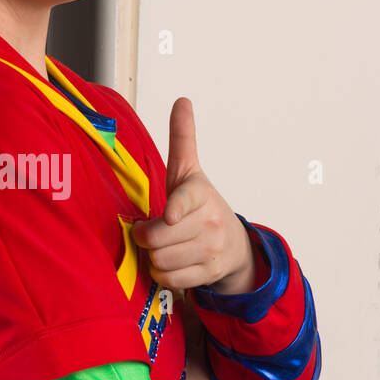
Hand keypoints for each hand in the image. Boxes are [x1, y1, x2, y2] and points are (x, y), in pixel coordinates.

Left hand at [131, 98, 254, 293]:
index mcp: (200, 193)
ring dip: (153, 257)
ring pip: (162, 260)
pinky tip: (168, 263)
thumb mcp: (189, 173)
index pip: (185, 201)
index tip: (171, 215)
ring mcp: (211, 249)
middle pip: (159, 238)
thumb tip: (182, 100)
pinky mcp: (209, 273)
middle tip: (148, 232)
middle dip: (146, 238)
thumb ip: (182, 139)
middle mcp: (210, 221)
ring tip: (162, 247)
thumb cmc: (200, 205)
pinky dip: (162, 275)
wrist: (234, 244)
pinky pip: (170, 279)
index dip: (175, 211)